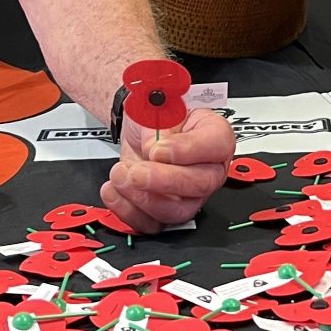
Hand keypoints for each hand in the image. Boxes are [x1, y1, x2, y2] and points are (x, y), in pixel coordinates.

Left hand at [100, 107, 234, 232]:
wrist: (140, 128)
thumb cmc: (157, 114)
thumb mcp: (158, 107)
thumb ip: (159, 126)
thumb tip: (154, 152)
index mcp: (215, 135)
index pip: (216, 146)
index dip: (187, 151)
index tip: (158, 149)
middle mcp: (208, 168)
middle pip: (200, 184)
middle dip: (163, 181)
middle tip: (138, 172)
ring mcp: (189, 193)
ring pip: (177, 210)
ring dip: (143, 197)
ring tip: (121, 175)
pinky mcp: (166, 209)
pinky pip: (153, 223)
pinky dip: (129, 211)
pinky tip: (115, 191)